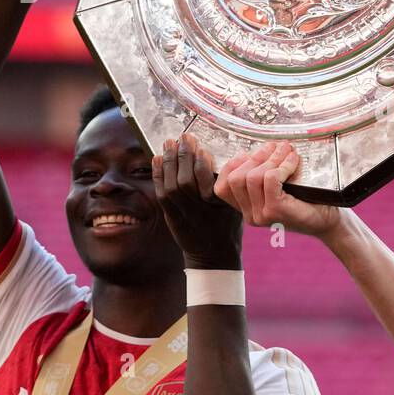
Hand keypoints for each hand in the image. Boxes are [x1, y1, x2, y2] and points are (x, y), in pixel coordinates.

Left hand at [153, 135, 243, 268]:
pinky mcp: (171, 218)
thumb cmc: (228, 227)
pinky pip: (161, 195)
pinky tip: (157, 158)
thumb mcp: (236, 207)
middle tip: (185, 137)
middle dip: (184, 157)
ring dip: (169, 162)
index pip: (208, 182)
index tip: (203, 149)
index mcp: (219, 208)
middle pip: (186, 182)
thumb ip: (230, 185)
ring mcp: (183, 216)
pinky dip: (158, 175)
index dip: (202, 165)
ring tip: (170, 143)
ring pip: (171, 187)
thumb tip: (230, 156)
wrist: (214, 256)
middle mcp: (200, 212)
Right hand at [213, 142, 341, 238]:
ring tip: (286, 151)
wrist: (328, 221)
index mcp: (246, 209)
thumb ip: (263, 175)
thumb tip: (258, 149)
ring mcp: (261, 215)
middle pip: (235, 178)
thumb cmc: (307, 201)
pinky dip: (282, 165)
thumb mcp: (278, 188)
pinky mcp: (276, 210)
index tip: (249, 152)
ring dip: (271, 158)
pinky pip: (270, 179)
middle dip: (255, 157)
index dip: (231, 165)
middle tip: (275, 147)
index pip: (221, 187)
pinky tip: (294, 161)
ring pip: (252, 177)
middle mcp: (250, 215)